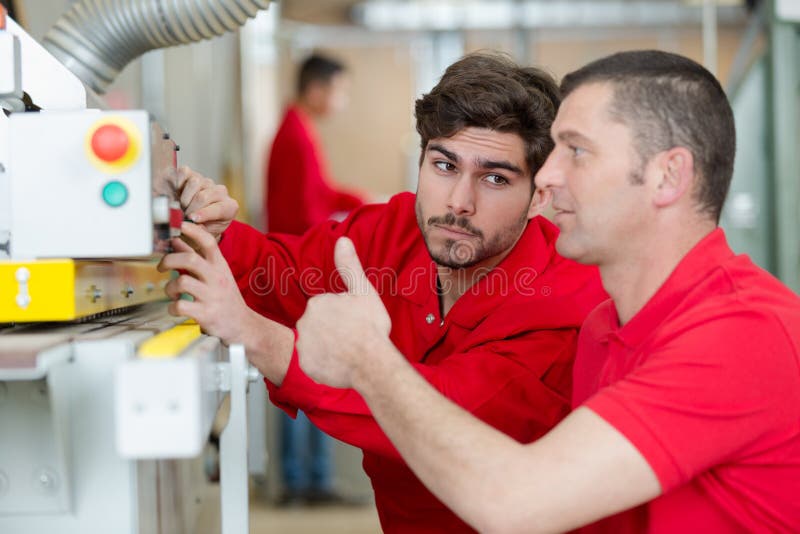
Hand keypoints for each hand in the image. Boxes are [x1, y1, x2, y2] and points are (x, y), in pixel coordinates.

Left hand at [158, 221, 252, 342]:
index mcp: (220, 267)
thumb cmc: (226, 298)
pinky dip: (172, 307)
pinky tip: (176, 308)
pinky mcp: (206, 314)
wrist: (242, 325)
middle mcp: (217, 279)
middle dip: (169, 260)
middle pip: (190, 260)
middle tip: (161, 266)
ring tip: (172, 292)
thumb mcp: (217, 275)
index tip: (180, 226)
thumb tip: (177, 241)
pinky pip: (180, 306)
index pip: (209, 243)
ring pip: (181, 282)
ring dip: (169, 288)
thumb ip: (197, 258)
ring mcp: (211, 297)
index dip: (193, 231)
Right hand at [173, 166, 238, 239]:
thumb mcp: (203, 236)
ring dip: (184, 197)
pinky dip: (177, 182)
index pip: (220, 208)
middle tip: (183, 216)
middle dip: (190, 208)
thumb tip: (186, 224)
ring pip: (195, 182)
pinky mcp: (191, 174)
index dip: (204, 213)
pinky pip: (184, 172)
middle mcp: (220, 192)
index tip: (193, 218)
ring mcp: (206, 182)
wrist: (193, 223)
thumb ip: (199, 231)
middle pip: (204, 196)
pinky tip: (175, 193)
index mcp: (229, 207)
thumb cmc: (200, 230)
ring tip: (180, 206)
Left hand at [296, 237, 391, 387]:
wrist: (371, 362)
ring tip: (347, 352)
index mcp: (317, 303)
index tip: (354, 323)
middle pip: (318, 325)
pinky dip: (323, 364)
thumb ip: (349, 266)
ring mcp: (303, 345)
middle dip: (331, 331)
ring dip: (327, 348)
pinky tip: (339, 364)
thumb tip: (342, 240)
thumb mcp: (363, 291)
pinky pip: (313, 363)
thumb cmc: (370, 327)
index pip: (327, 308)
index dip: (342, 316)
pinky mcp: (305, 364)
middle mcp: (304, 322)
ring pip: (315, 344)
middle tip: (351, 337)